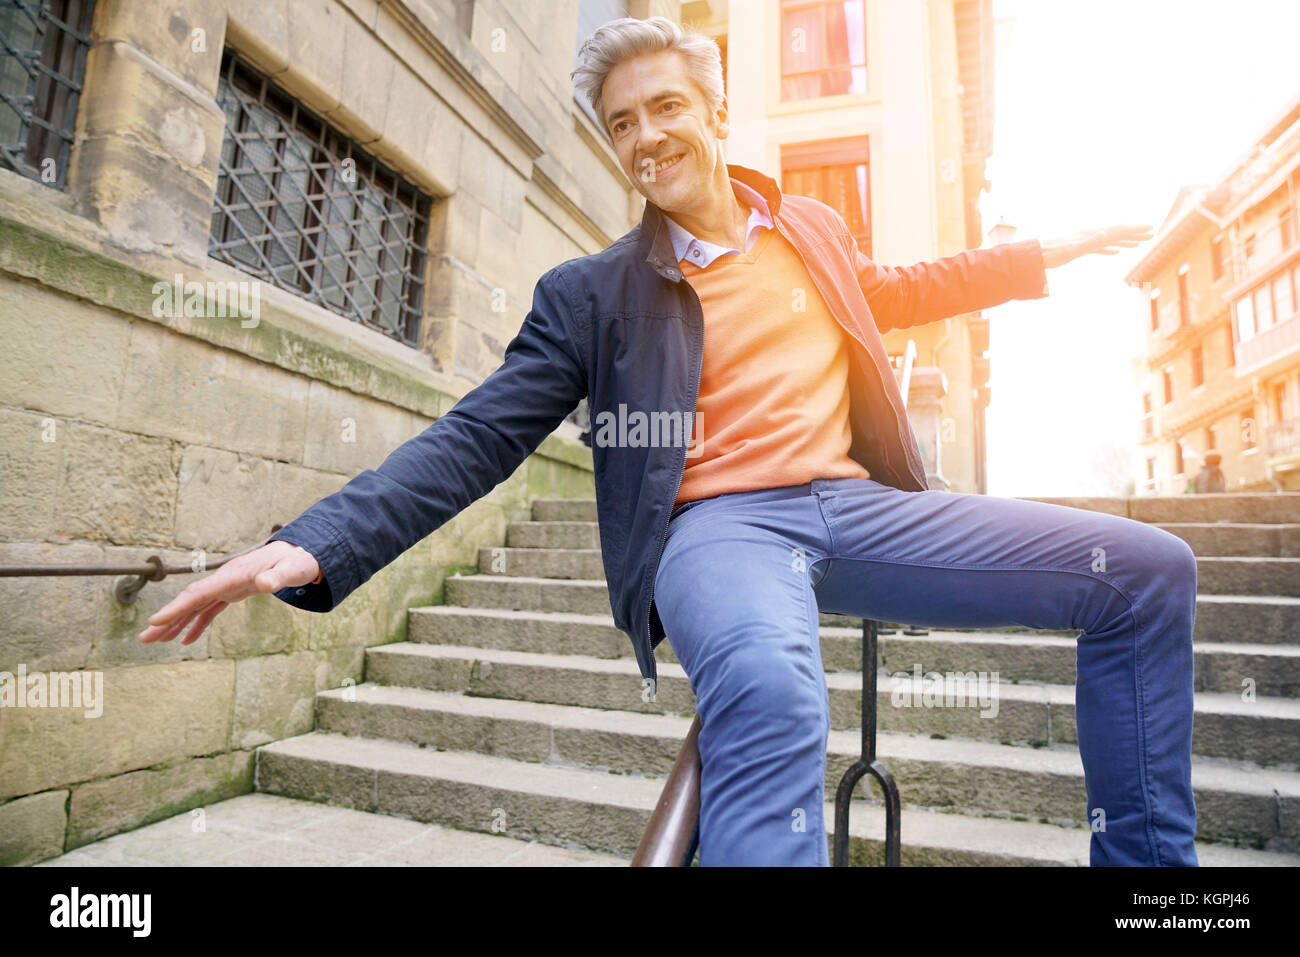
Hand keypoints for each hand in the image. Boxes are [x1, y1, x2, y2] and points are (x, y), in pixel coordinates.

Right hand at [136, 541, 321, 644]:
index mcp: (234, 574)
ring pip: (195, 606)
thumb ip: (277, 576)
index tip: (156, 621)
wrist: (301, 553)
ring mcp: (227, 585)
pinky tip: (185, 640)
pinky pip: (209, 610)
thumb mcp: (292, 568)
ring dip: (175, 624)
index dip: (177, 607)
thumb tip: (264, 583)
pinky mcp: (233, 592)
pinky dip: (196, 624)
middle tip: (144, 638)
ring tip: (155, 641)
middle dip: (166, 619)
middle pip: (190, 600)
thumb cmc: (297, 560)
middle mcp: (225, 579)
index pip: (199, 593)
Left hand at [1039, 224, 1154, 268]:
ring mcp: (1085, 241)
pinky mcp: (1080, 249)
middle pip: (1117, 232)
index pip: (1119, 229)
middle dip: (1135, 233)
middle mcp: (1091, 234)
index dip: (1135, 229)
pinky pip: (1100, 248)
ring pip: (1110, 240)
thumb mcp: (1075, 248)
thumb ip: (1092, 241)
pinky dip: (1111, 249)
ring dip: (1125, 241)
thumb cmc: (1053, 253)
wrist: (1035, 256)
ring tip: (1139, 244)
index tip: (1150, 228)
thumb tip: (1106, 233)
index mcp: (1092, 233)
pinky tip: (1116, 253)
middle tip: (1151, 235)